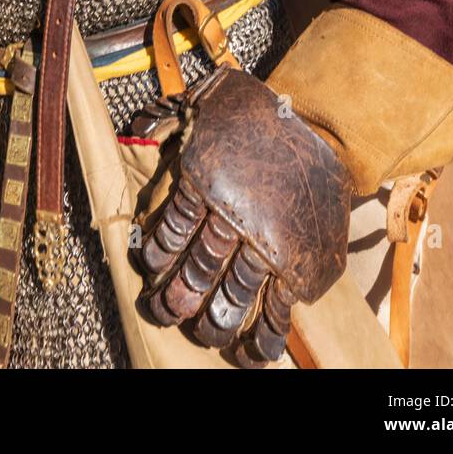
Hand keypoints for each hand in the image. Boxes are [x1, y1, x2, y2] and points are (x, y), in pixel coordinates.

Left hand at [135, 66, 351, 366]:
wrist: (319, 123)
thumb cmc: (255, 111)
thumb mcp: (205, 100)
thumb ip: (166, 115)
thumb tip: (133, 128)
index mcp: (204, 181)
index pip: (170, 230)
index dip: (155, 255)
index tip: (149, 269)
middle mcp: (232, 218)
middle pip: (196, 271)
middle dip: (177, 300)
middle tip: (165, 314)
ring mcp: (266, 244)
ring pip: (231, 295)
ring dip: (213, 321)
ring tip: (203, 336)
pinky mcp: (296, 261)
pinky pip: (276, 308)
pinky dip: (263, 335)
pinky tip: (249, 353)